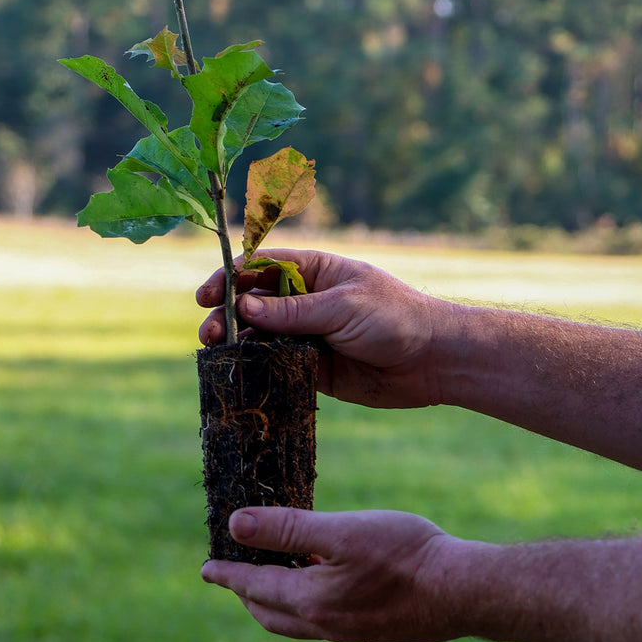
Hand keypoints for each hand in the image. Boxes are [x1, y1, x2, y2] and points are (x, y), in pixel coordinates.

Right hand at [196, 249, 448, 406]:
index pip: (262, 266)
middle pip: (254, 302)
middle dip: (228, 313)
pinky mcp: (315, 368)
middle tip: (209, 332)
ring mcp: (309, 334)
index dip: (231, 277)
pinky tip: (241, 375)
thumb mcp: (341, 308)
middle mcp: (307, 301)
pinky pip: (278, 365)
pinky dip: (257, 368)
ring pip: (262, 335)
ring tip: (217, 353)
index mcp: (314, 271)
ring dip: (238, 342)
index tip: (208, 294)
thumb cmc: (394, 317)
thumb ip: (292, 311)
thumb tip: (243, 305)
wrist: (433, 360)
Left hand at [202, 507, 463, 641]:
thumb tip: (237, 525)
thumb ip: (288, 529)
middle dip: (246, 591)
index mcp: (311, 601)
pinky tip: (319, 577)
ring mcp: (348, 629)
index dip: (227, 575)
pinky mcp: (369, 626)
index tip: (206, 569)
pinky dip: (302, 600)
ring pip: (294, 619)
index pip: (254, 588)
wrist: (460, 590)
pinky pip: (319, 618)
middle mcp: (324, 624)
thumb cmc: (403, 554)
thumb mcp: (340, 531)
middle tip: (232, 571)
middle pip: (269, 611)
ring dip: (273, 598)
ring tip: (269, 572)